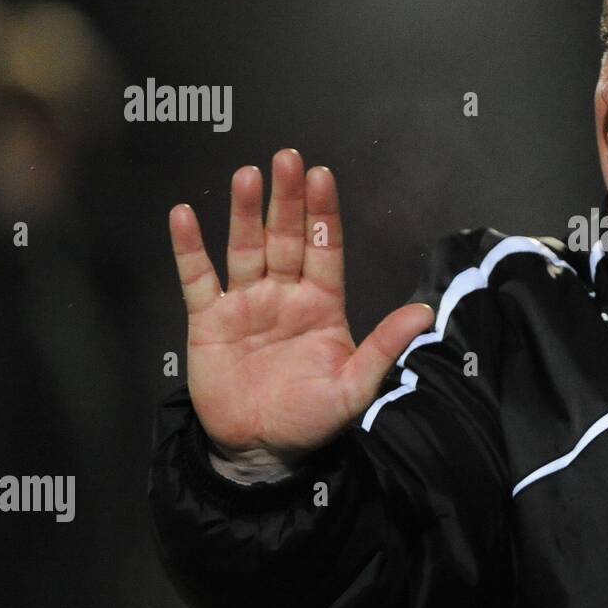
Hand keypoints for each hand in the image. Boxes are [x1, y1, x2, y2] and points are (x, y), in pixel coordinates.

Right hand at [168, 148, 434, 463]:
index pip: (325, 248)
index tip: (322, 175)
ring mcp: (245, 304)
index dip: (323, 213)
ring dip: (244, 212)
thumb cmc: (310, 419)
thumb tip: (424, 313)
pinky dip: (189, 247)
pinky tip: (183, 214)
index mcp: (322, 305)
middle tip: (286, 157)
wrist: (259, 450)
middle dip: (287, 199)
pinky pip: (197, 277)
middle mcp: (285, 295)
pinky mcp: (208, 320)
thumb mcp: (354, 387)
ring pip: (245, 247)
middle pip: (286, 237)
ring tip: (247, 175)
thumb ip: (384, 347)